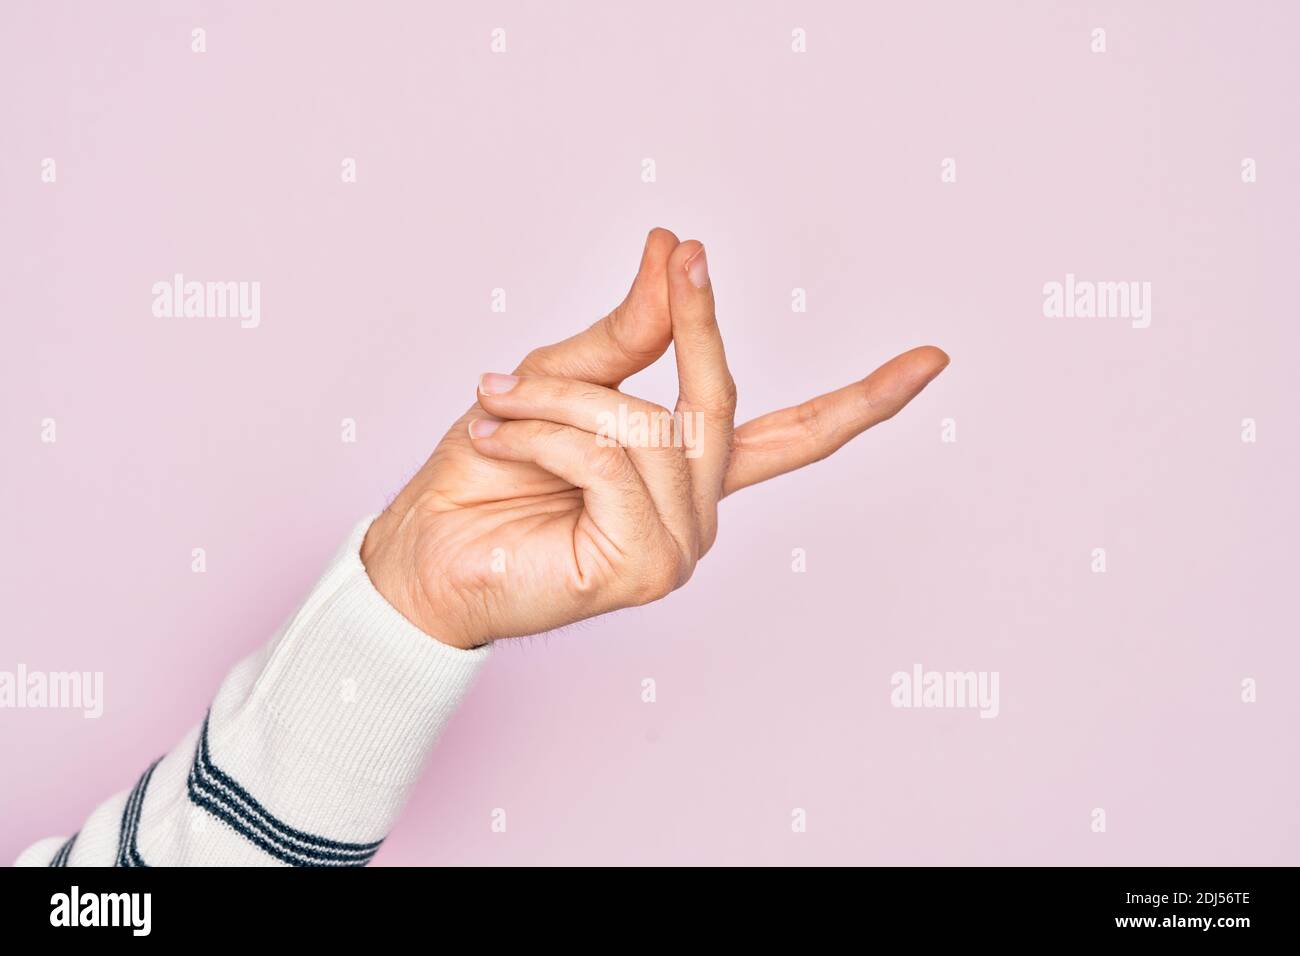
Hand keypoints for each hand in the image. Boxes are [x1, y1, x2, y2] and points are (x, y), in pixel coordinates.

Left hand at [360, 229, 947, 647]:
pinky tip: (497, 437)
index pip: (796, 436)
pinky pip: (615, 462)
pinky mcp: (645, 569)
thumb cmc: (485, 468)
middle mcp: (699, 513)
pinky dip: (547, 433)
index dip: (865, 401)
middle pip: (715, 400)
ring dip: (555, 401)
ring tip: (493, 409)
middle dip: (678, 330)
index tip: (932, 361)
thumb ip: (630, 327)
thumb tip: (674, 250)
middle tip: (671, 265)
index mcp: (691, 472)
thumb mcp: (559, 376)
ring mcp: (679, 548)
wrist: (423, 548)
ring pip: (649, 425)